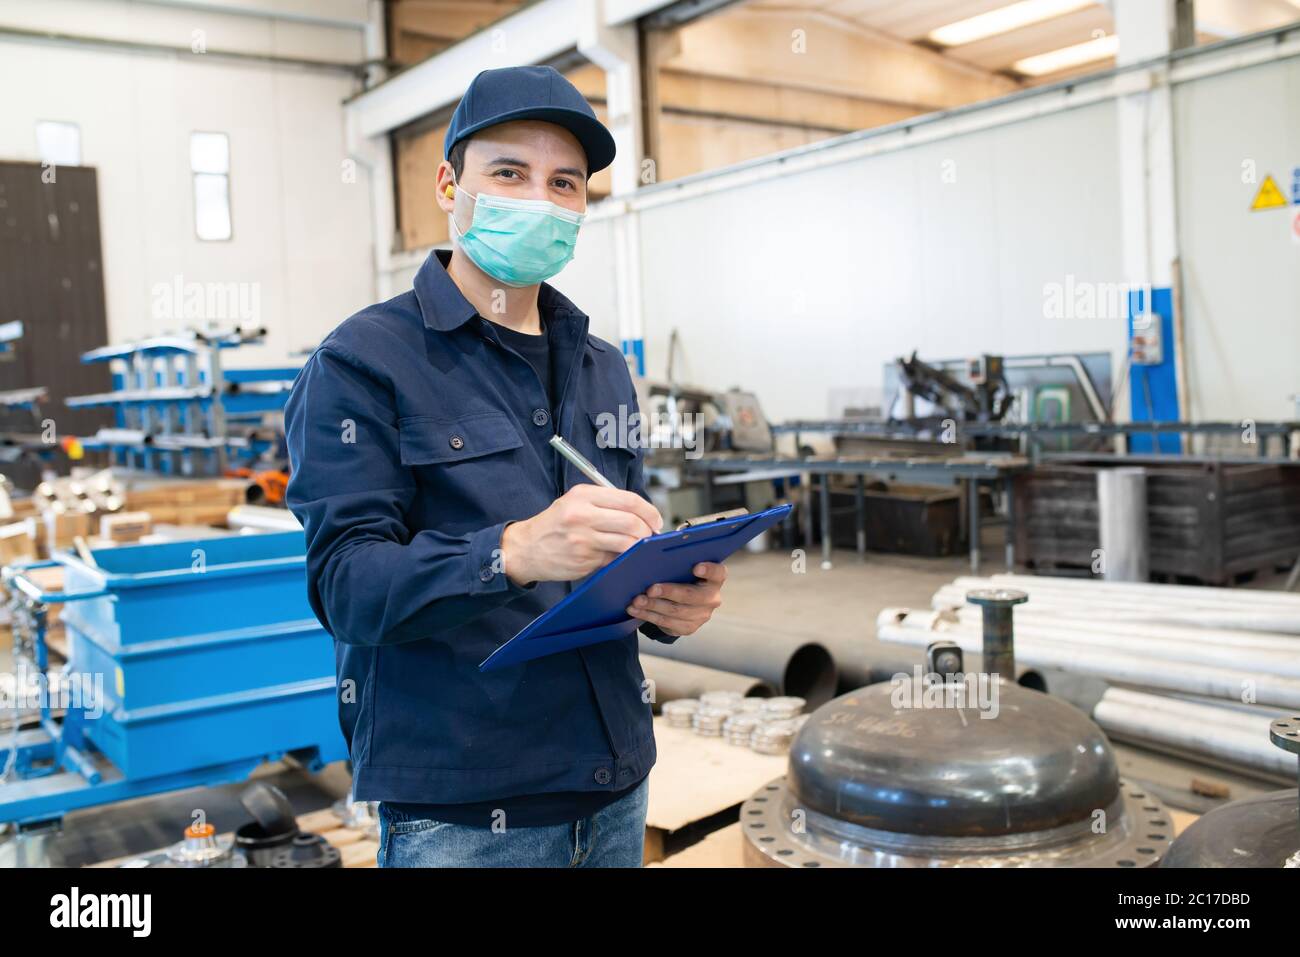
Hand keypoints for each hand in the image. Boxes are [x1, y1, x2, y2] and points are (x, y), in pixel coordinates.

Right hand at [501, 484, 662, 584]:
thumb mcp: (574, 501)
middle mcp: (583, 515)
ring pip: (626, 543)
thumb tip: (640, 514)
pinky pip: (614, 559)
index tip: (656, 520)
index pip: (628, 500)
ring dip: (638, 547)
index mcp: (583, 495)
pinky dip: (622, 558)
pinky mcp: (584, 560)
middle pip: (631, 522)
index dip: (649, 511)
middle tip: (651, 536)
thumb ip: (604, 503)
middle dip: (648, 531)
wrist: (525, 548)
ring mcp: (583, 540)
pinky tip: (620, 557)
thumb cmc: (554, 524)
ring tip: (638, 547)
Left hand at [626, 562, 726, 636]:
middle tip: (650, 589)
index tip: (696, 567)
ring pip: (676, 612)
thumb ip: (675, 556)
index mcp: (714, 578)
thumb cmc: (679, 575)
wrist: (680, 602)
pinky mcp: (688, 628)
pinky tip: (635, 610)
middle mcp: (712, 598)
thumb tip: (654, 542)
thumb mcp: (681, 565)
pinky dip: (648, 615)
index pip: (718, 573)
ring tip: (636, 600)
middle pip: (692, 596)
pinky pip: (666, 623)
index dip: (709, 570)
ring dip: (653, 606)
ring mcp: (701, 615)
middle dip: (669, 592)